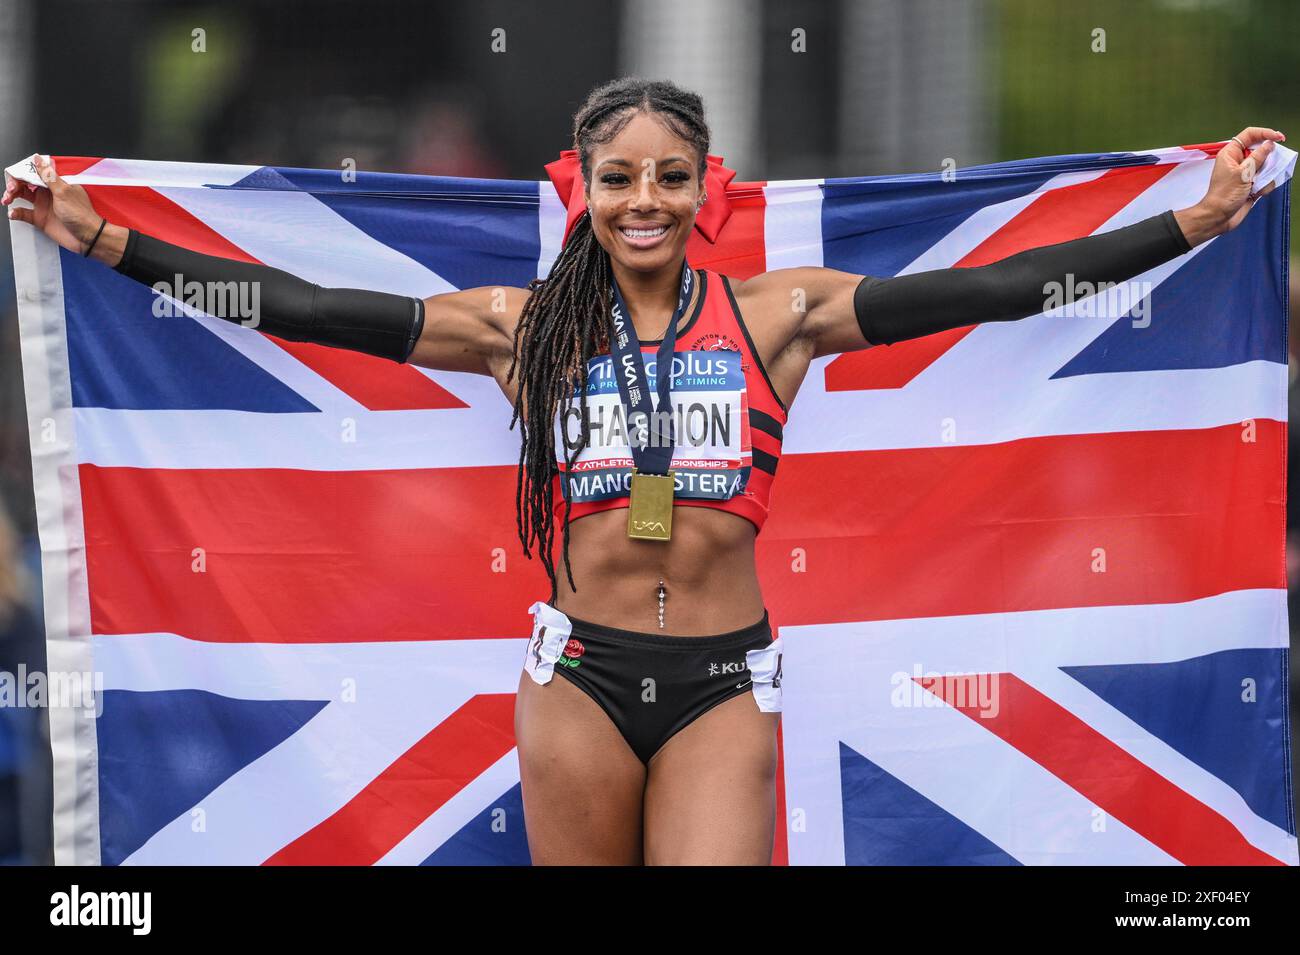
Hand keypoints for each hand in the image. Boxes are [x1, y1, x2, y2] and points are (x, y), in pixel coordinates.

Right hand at [3, 154, 123, 262]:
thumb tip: (38, 159)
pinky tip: (13, 213)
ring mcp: (43, 206)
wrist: (88, 237)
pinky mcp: (40, 219)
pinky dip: (15, 212)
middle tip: (11, 190)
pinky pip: (23, 213)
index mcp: (55, 184)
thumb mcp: (63, 192)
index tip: (15, 177)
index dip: (22, 173)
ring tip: (6, 200)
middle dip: (14, 184)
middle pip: (24, 183)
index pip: (33, 173)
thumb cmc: (81, 215)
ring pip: (21, 196)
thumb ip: (48, 176)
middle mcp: (48, 193)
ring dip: (11, 196)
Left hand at [1176, 127, 1285, 245]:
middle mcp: (1238, 161)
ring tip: (1255, 186)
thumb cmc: (1224, 195)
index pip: (1250, 135)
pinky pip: (1266, 179)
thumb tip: (1269, 144)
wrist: (1219, 217)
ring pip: (1266, 166)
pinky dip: (1264, 186)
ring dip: (1265, 176)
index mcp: (1231, 153)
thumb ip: (1258, 157)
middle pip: (1261, 150)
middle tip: (1263, 170)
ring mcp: (1245, 173)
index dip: (1265, 133)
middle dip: (1267, 161)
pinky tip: (1255, 193)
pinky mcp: (1251, 184)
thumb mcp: (1243, 173)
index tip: (1278, 137)